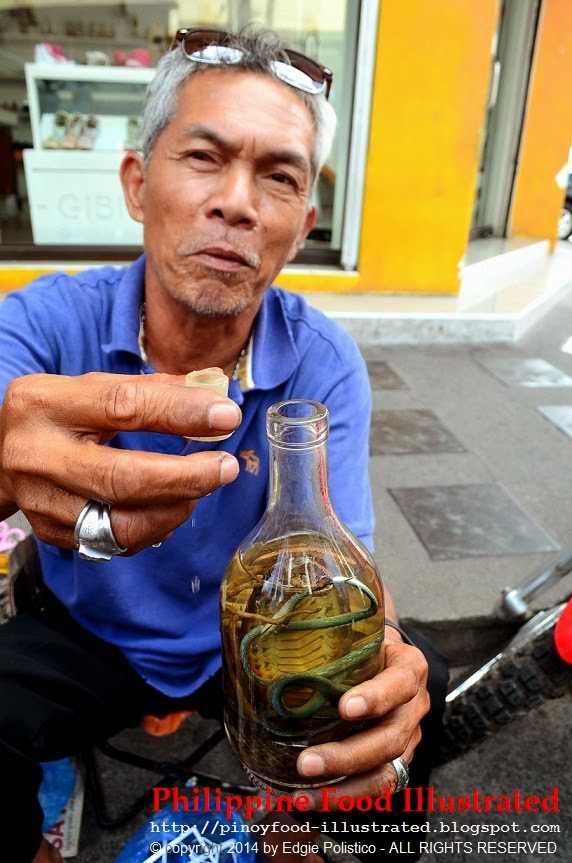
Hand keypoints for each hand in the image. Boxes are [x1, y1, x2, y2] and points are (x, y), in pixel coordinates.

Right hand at [0, 371, 240, 551]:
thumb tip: (216, 394)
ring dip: (175, 509)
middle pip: (121, 478)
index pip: (123, 407)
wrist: (2, 452)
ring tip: (200, 488)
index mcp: (46, 403)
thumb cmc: (64, 414)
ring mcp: (41, 500)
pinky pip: (115, 543)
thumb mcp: (95, 388)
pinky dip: (154, 528)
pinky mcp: (51, 533)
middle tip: (226, 468)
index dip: (180, 412)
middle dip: (185, 477)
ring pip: (121, 523)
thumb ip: (154, 390)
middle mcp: (36, 454)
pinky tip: (170, 507)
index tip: (226, 416)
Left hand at [293, 634, 429, 807]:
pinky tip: (309, 800)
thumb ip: (325, 633)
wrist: (386, 652)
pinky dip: (342, 798)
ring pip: (386, 772)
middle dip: (347, 756)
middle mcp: (415, 704)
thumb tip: (265, 631)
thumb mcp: (354, 630)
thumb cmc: (362, 640)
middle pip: (391, 738)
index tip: (345, 707)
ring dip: (343, 788)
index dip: (376, 697)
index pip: (401, 682)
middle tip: (306, 763)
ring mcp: (409, 736)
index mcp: (408, 666)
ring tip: (302, 794)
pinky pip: (376, 786)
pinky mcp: (397, 759)